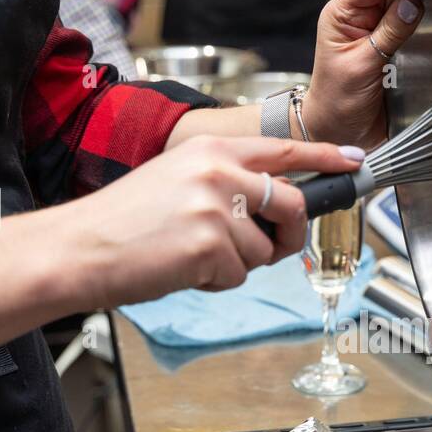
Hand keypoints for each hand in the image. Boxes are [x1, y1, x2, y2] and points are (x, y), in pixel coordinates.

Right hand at [66, 136, 362, 305]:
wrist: (78, 248)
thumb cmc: (123, 222)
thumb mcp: (176, 179)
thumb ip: (224, 183)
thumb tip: (271, 203)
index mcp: (210, 150)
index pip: (282, 150)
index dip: (324, 158)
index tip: (352, 161)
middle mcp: (218, 172)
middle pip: (290, 205)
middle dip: (288, 233)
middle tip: (268, 246)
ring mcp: (217, 209)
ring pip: (263, 250)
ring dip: (236, 264)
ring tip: (191, 254)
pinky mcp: (211, 246)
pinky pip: (238, 275)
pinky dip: (215, 281)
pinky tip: (181, 268)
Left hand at [304, 0, 431, 150]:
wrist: (340, 133)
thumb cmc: (337, 101)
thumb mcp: (361, 65)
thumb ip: (388, 34)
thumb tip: (412, 3)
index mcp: (343, 14)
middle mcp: (360, 18)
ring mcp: (378, 32)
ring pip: (405, 5)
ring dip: (426, 0)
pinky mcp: (393, 48)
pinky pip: (412, 28)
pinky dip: (428, 21)